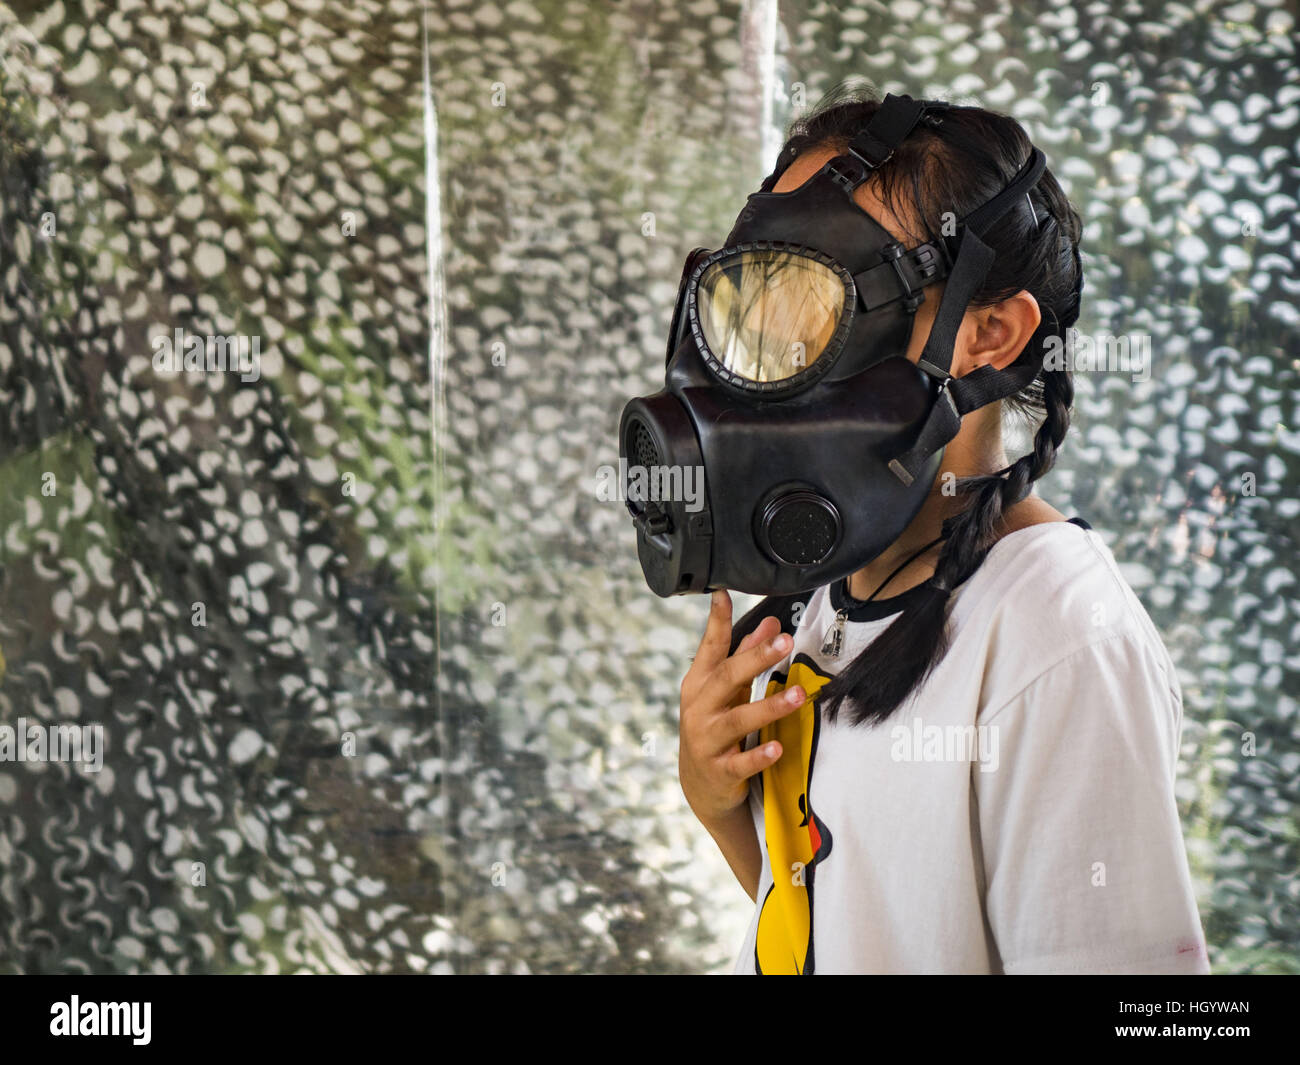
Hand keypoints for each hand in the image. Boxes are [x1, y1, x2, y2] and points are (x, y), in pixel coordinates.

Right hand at [678, 590, 804, 826]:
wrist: (700, 786)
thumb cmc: (715, 726)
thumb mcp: (727, 691)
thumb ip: (745, 656)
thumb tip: (770, 623)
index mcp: (700, 683)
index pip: (710, 647)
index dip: (716, 620)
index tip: (723, 594)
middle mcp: (699, 708)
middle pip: (727, 678)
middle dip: (756, 658)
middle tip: (785, 641)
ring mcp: (706, 741)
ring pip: (737, 720)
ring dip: (768, 707)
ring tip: (797, 695)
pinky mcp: (720, 770)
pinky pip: (740, 763)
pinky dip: (758, 755)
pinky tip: (777, 747)